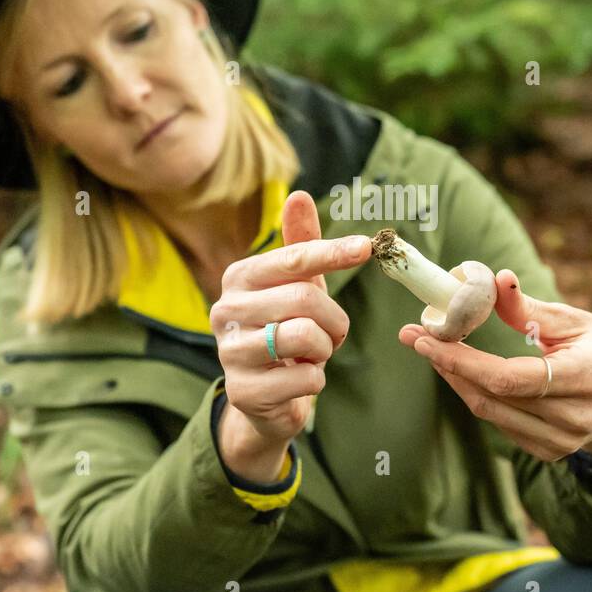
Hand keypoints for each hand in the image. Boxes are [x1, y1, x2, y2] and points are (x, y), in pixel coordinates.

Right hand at [210, 190, 369, 445]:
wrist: (263, 396)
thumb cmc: (285, 329)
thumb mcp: (296, 286)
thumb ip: (301, 244)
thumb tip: (299, 195)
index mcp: (239, 277)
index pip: (293, 258)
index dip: (333, 252)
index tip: (365, 247)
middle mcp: (225, 310)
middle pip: (306, 299)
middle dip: (333, 319)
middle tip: (330, 333)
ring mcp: (230, 352)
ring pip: (306, 336)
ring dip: (325, 349)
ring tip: (312, 355)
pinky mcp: (243, 392)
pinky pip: (306, 378)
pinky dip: (316, 379)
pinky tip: (299, 380)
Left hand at [399, 268, 591, 461]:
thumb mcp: (575, 320)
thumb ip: (530, 308)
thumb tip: (497, 279)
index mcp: (584, 377)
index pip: (510, 377)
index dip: (463, 361)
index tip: (426, 339)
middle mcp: (574, 417)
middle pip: (493, 397)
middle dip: (449, 366)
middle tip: (415, 338)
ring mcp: (562, 441)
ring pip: (491, 414)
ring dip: (457, 381)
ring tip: (434, 350)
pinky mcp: (550, 452)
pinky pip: (501, 425)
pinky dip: (477, 397)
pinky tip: (463, 374)